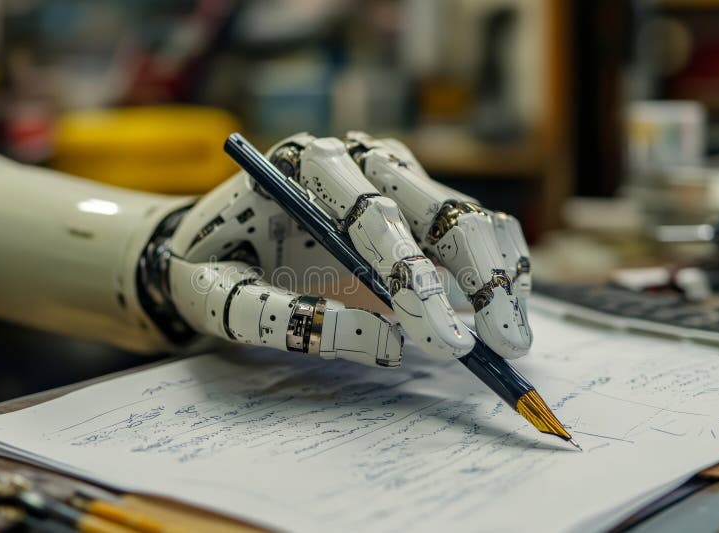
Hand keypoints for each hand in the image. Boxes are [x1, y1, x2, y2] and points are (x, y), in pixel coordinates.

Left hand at [164, 132, 530, 368]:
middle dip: (480, 278)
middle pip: (439, 208)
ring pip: (467, 215)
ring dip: (500, 275)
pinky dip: (495, 268)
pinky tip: (502, 310)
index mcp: (303, 170)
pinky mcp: (409, 201)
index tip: (447, 343)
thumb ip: (297, 321)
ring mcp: (388, 176)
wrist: (207, 242)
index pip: (375, 221)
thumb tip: (390, 343)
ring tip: (511, 336)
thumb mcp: (225, 302)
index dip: (418, 284)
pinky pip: (468, 226)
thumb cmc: (210, 269)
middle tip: (503, 344)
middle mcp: (356, 161)